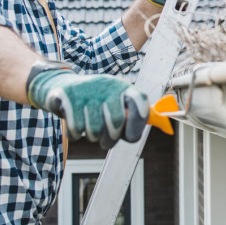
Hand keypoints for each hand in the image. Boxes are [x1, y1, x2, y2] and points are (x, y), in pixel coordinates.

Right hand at [26, 65, 148, 149]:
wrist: (61, 87)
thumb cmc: (95, 101)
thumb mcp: (115, 104)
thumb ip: (134, 116)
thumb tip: (164, 126)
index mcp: (123, 87)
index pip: (140, 101)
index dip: (138, 122)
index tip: (131, 137)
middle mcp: (107, 85)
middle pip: (115, 123)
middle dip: (110, 139)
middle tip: (105, 140)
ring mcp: (87, 89)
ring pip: (94, 130)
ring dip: (91, 137)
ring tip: (88, 128)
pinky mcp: (68, 95)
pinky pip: (76, 128)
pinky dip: (75, 134)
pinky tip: (75, 124)